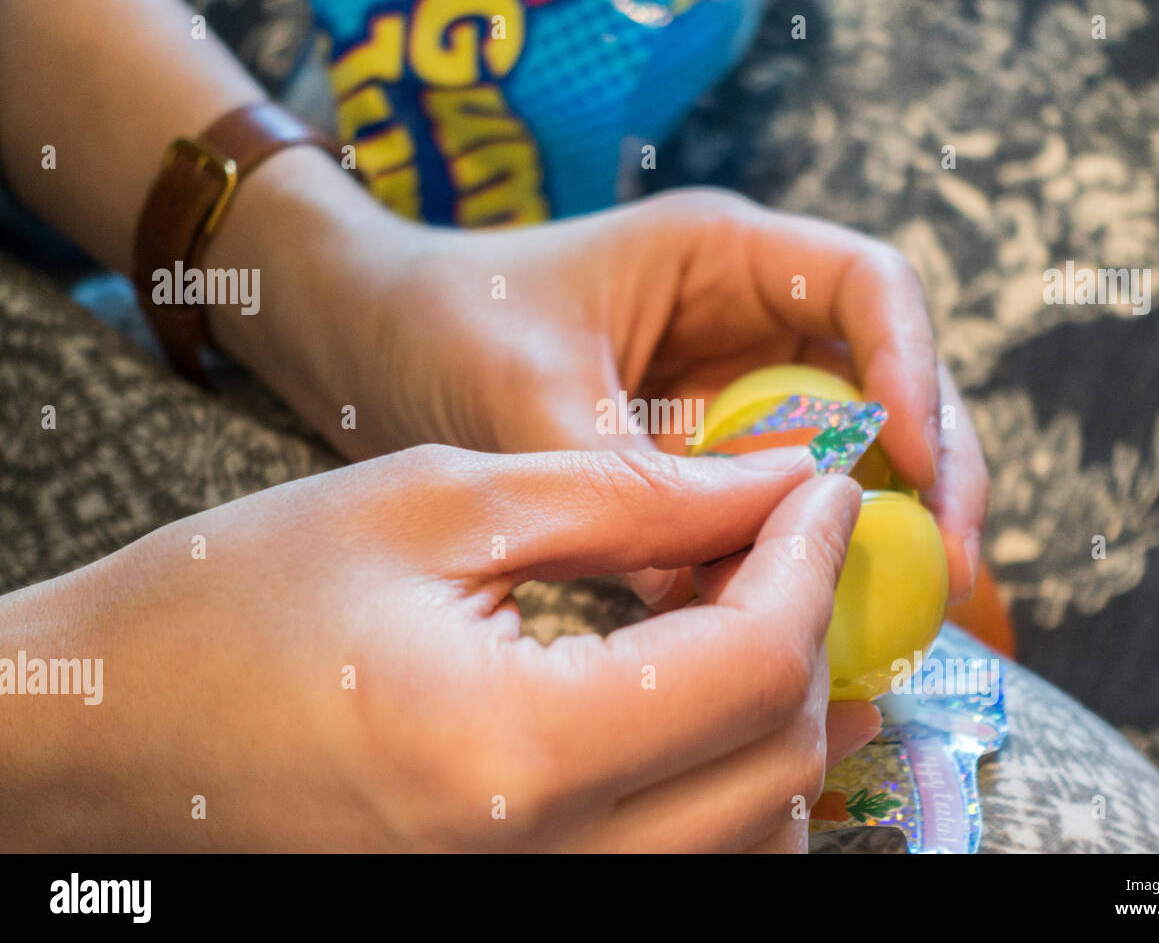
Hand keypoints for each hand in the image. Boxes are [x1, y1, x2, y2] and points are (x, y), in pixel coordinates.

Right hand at [0, 444, 877, 850]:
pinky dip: (722, 786)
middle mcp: (540, 872)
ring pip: (752, 839)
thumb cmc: (235, 605)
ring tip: (745, 610)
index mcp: (511, 753)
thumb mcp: (436, 504)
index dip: (808, 561)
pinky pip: (683, 871)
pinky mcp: (517, 912)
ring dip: (776, 718)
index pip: (747, 665)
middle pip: (773, 767)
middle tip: (785, 539)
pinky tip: (691, 700)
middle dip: (807, 634)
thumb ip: (626, 497)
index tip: (820, 490)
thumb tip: (764, 486)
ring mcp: (531, 912)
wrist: (109, 741)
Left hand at [204, 162, 985, 602]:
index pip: (869, 289)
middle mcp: (747, 319)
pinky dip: (791, 559)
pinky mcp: (702, 456)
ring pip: (845, 456)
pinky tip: (799, 621)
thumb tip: (709, 595)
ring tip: (895, 613)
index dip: (915, 370)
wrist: (364, 340)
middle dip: (930, 473)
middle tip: (946, 572)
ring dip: (874, 529)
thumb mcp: (527, 391)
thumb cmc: (438, 322)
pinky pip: (772, 506)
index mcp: (721, 256)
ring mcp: (730, 390)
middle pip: (887, 382)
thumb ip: (622, 480)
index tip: (913, 465)